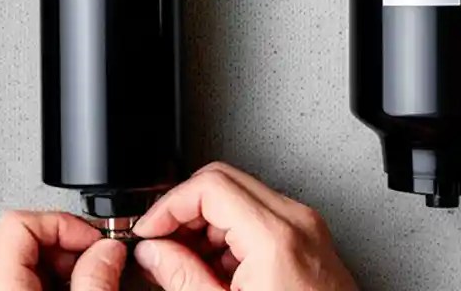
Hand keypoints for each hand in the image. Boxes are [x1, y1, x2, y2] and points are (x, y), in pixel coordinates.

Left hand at [0, 210, 127, 290]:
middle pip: (23, 237)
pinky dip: (52, 282)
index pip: (20, 222)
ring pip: (24, 258)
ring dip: (63, 265)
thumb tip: (108, 250)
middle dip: (68, 245)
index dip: (63, 223)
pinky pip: (21, 279)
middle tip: (97, 261)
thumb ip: (95, 280)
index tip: (93, 238)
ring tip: (89, 282)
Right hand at [131, 162, 356, 289]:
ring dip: (206, 223)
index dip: (168, 205)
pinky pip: (260, 217)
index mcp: (274, 238)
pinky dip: (231, 234)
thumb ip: (181, 278)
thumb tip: (155, 252)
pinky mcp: (310, 240)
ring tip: (187, 263)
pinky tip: (217, 270)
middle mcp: (296, 223)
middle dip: (184, 210)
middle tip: (161, 241)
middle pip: (223, 182)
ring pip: (240, 196)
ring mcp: (308, 229)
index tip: (150, 228)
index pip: (208, 186)